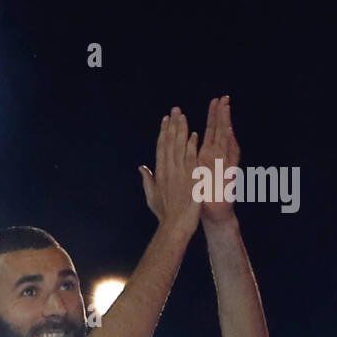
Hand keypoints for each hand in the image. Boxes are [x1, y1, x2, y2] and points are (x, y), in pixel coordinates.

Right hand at [139, 106, 200, 232]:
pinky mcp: (189, 178)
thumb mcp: (152, 196)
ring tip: (183, 116)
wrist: (174, 226)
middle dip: (172, 125)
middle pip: (169, 143)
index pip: (161, 147)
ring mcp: (178, 173)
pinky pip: (190, 159)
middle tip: (175, 110)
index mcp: (159, 173)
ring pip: (178, 147)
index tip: (166, 119)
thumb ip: (148, 180)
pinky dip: (191, 147)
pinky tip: (194, 135)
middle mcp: (167, 170)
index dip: (163, 132)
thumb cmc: (164, 214)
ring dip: (181, 131)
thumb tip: (142, 167)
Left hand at [197, 95, 239, 224]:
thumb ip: (187, 160)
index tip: (215, 100)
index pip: (211, 131)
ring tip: (226, 106)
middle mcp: (217, 157)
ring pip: (225, 139)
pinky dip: (230, 143)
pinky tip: (229, 131)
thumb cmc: (202, 195)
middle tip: (223, 97)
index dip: (213, 116)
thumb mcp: (192, 175)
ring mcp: (223, 164)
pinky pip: (230, 156)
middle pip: (219, 131)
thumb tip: (180, 144)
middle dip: (220, 113)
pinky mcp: (228, 173)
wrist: (214, 214)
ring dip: (225, 122)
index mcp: (207, 156)